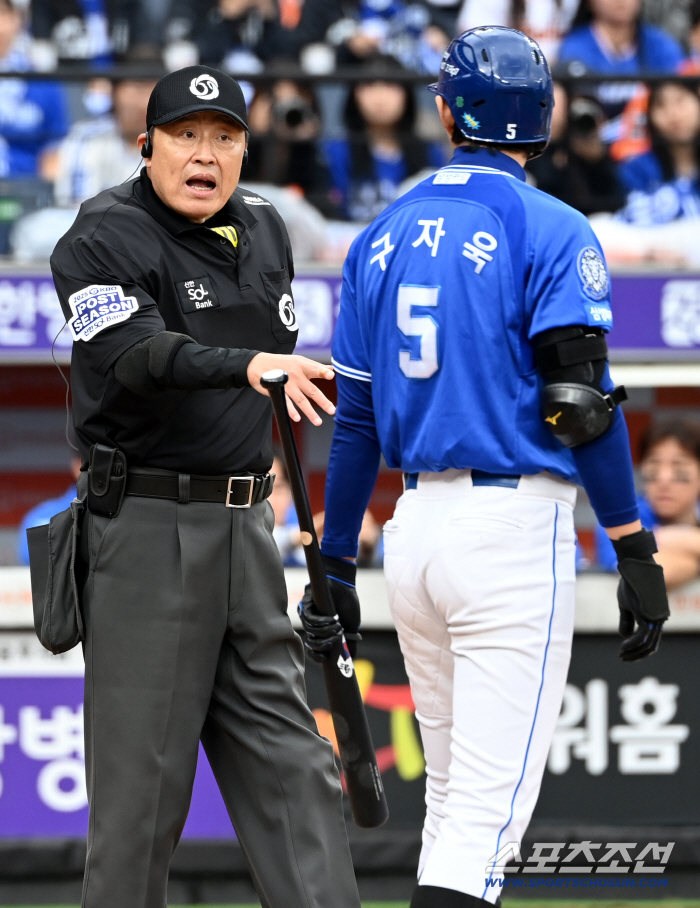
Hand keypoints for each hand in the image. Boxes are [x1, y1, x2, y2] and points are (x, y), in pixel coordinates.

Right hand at [247, 353, 334, 425]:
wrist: (257, 364)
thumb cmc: (282, 363)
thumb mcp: (298, 361)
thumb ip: (315, 367)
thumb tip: (332, 370)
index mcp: (303, 366)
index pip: (315, 369)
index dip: (323, 372)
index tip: (331, 376)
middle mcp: (296, 375)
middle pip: (311, 390)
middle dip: (323, 401)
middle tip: (332, 410)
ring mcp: (286, 384)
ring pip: (300, 400)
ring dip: (310, 412)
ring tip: (318, 422)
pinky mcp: (277, 391)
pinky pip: (285, 402)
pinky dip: (291, 411)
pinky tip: (297, 418)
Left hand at [299, 555, 361, 659]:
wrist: (345, 585)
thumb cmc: (348, 604)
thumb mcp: (351, 626)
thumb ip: (349, 642)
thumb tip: (352, 658)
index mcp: (322, 633)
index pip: (314, 650)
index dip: (317, 657)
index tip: (326, 658)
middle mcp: (313, 626)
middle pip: (311, 643)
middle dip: (324, 644)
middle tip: (337, 639)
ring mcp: (308, 616)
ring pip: (310, 631)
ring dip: (325, 631)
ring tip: (338, 625)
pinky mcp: (305, 605)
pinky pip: (309, 618)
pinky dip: (321, 621)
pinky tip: (332, 618)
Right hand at [613, 530, 669, 661]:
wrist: (634, 568)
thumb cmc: (630, 583)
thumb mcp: (626, 604)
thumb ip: (627, 619)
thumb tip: (624, 636)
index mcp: (655, 616)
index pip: (651, 640)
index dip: (639, 650)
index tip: (624, 653)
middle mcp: (659, 619)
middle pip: (651, 645)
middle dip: (637, 655)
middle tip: (624, 659)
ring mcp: (655, 618)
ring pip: (648, 643)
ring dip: (634, 652)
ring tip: (622, 654)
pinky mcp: (649, 614)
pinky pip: (642, 636)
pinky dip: (632, 644)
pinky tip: (623, 647)